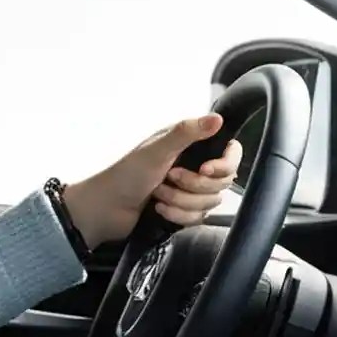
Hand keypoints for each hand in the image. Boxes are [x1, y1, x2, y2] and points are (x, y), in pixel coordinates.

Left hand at [63, 114, 242, 246]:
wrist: (106, 209)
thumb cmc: (127, 174)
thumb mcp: (156, 151)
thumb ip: (186, 133)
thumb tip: (218, 119)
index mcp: (190, 144)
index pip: (229, 152)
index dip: (224, 164)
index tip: (205, 169)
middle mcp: (194, 164)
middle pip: (222, 181)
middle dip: (194, 186)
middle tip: (169, 179)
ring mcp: (190, 189)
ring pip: (210, 202)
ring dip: (182, 202)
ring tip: (159, 196)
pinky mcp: (184, 210)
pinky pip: (198, 218)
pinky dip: (178, 216)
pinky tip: (159, 210)